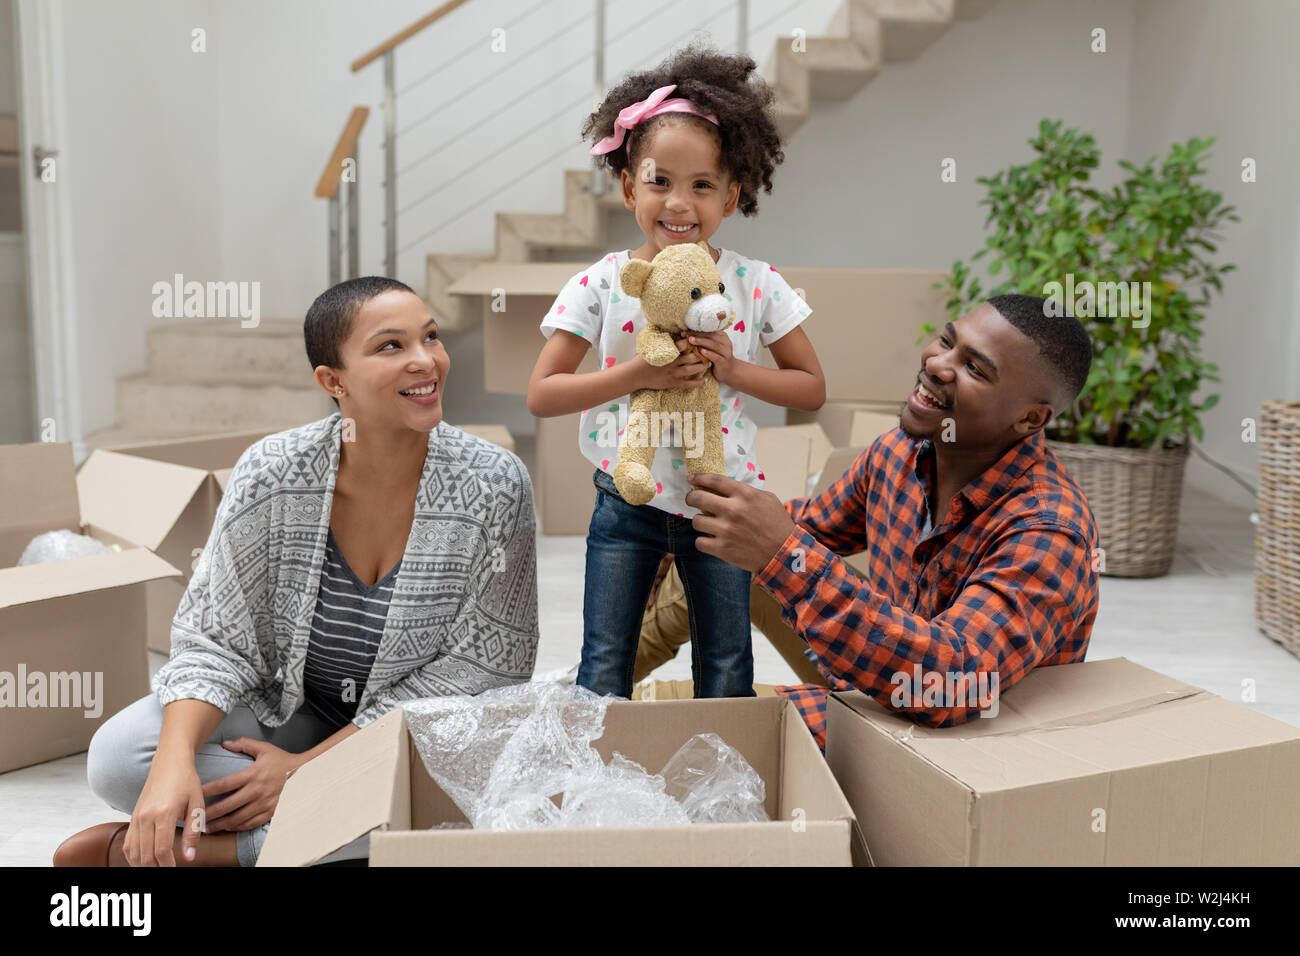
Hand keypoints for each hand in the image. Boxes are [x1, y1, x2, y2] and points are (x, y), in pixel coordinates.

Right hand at [127, 751, 205, 865]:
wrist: (169, 763)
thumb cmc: (187, 782)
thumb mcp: (197, 805)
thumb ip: (193, 833)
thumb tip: (189, 857)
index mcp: (163, 813)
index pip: (162, 850)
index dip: (168, 865)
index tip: (175, 870)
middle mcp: (145, 816)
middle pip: (146, 855)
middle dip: (156, 868)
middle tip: (167, 872)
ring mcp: (136, 817)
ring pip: (133, 852)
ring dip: (143, 865)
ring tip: (156, 869)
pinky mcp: (132, 816)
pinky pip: (127, 844)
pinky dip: (133, 857)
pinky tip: (144, 862)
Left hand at [202, 738, 306, 832]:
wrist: (305, 773)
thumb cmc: (283, 761)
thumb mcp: (265, 749)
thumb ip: (244, 745)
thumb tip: (226, 743)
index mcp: (253, 774)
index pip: (224, 784)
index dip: (207, 791)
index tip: (195, 794)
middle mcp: (257, 791)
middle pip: (227, 806)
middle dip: (209, 813)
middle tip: (195, 817)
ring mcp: (263, 804)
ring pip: (236, 818)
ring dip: (220, 824)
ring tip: (206, 827)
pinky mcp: (269, 812)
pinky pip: (249, 823)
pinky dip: (236, 827)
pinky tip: (227, 827)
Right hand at [635, 339, 709, 390]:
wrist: (635, 374)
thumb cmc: (643, 359)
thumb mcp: (650, 346)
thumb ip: (661, 338)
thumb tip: (664, 326)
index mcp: (667, 351)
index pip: (684, 344)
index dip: (693, 342)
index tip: (699, 340)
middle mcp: (672, 362)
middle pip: (691, 357)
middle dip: (701, 354)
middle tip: (709, 352)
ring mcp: (673, 373)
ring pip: (691, 369)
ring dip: (702, 366)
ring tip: (709, 363)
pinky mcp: (672, 383)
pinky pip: (687, 383)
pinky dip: (697, 383)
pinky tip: (705, 381)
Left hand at [685, 473, 795, 572]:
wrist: (783, 553)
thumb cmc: (778, 524)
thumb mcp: (768, 499)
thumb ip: (746, 492)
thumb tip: (726, 488)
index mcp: (745, 495)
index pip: (714, 480)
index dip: (699, 477)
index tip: (691, 478)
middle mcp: (733, 510)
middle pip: (698, 498)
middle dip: (691, 498)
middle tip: (692, 500)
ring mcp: (726, 530)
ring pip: (696, 521)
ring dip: (700, 522)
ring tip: (707, 523)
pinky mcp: (722, 549)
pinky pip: (699, 542)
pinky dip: (704, 541)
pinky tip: (711, 539)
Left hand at [687, 331, 737, 384]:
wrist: (730, 371)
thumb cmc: (717, 357)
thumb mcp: (712, 347)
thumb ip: (704, 340)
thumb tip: (687, 334)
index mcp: (721, 336)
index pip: (708, 330)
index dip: (696, 330)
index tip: (684, 332)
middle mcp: (725, 342)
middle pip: (710, 336)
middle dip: (697, 335)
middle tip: (686, 334)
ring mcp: (726, 351)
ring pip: (713, 345)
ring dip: (701, 342)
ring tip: (691, 340)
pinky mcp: (724, 361)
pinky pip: (716, 356)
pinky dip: (709, 354)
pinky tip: (701, 352)